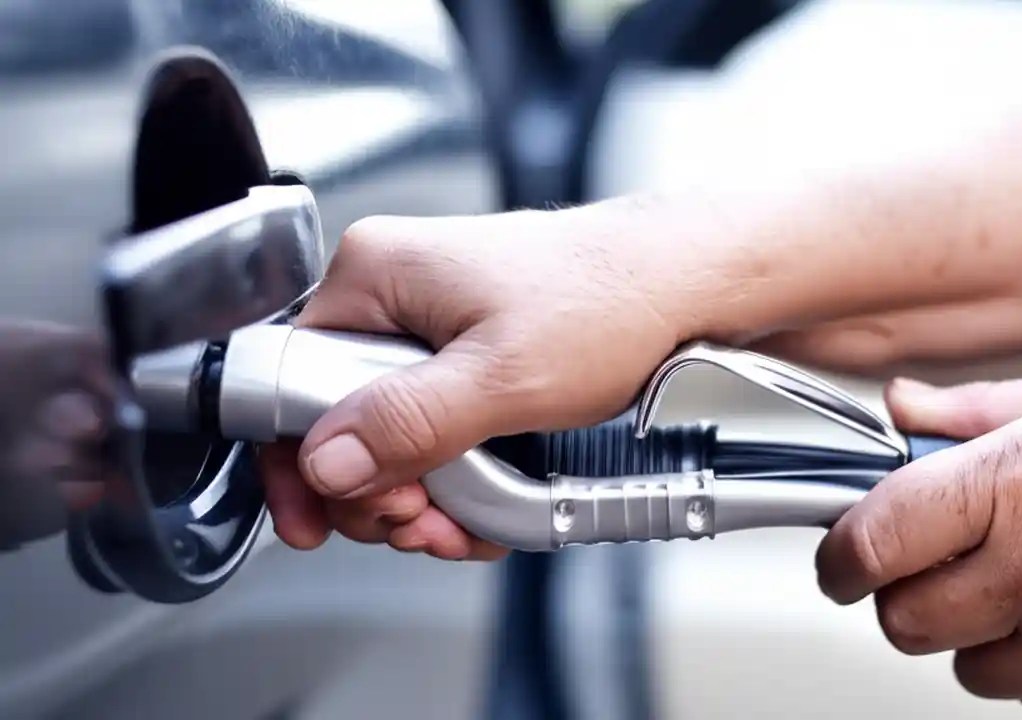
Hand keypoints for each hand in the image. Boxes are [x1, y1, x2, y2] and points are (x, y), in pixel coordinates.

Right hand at [260, 202, 707, 557]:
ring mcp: (430, 326)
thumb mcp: (504, 375)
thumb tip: (328, 460)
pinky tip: (479, 504)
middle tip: (418, 522)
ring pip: (388, 432)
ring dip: (419, 492)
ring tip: (458, 521)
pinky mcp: (466, 354)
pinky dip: (450, 474)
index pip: (288, 379)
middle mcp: (394, 294)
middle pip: (337, 418)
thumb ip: (410, 421)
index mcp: (377, 275)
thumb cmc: (610, 298)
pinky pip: (431, 426)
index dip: (307, 461)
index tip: (326, 518)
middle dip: (376, 489)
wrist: (685, 285)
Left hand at [816, 363, 1021, 717]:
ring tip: (1017, 580)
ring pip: (959, 666)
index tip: (838, 558)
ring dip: (968, 631)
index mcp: (1017, 483)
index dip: (837, 556)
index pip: (873, 542)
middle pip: (901, 619)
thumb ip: (973, 414)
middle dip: (900, 593)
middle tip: (930, 561)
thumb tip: (901, 410)